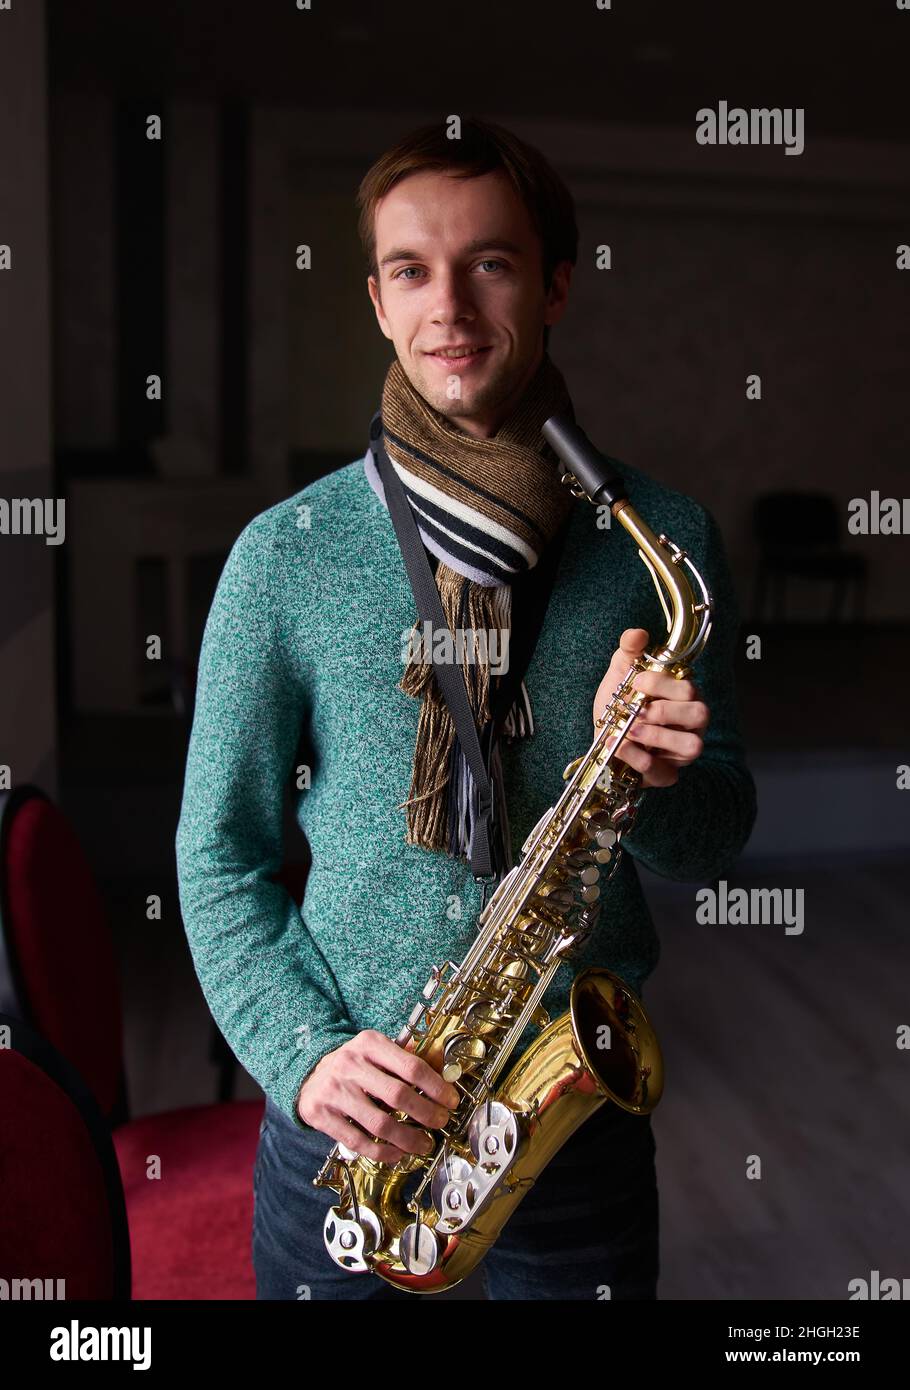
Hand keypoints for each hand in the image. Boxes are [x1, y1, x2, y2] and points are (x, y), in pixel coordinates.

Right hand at [297, 1030, 460, 1162]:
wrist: (308, 1074)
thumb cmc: (352, 1064)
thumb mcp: (377, 1050)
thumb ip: (407, 1057)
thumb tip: (443, 1064)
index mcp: (369, 1043)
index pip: (411, 1066)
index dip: (436, 1087)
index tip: (451, 1101)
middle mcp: (350, 1064)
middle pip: (398, 1095)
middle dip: (426, 1114)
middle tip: (440, 1122)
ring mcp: (334, 1091)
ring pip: (380, 1124)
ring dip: (408, 1139)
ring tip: (423, 1143)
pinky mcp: (321, 1115)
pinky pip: (359, 1141)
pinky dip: (383, 1152)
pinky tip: (397, 1153)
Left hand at [592, 628, 708, 788]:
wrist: (600, 736)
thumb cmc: (618, 704)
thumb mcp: (620, 673)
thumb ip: (629, 651)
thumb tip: (638, 634)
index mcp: (683, 696)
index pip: (688, 688)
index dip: (661, 685)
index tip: (635, 683)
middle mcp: (690, 723)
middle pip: (700, 714)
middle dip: (664, 711)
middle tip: (636, 711)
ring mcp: (682, 751)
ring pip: (692, 745)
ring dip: (657, 737)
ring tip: (629, 731)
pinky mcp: (668, 774)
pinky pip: (666, 773)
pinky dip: (641, 761)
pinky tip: (621, 748)